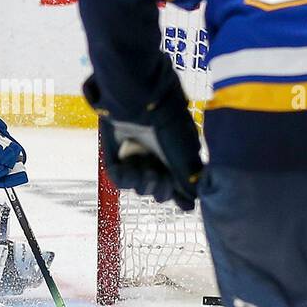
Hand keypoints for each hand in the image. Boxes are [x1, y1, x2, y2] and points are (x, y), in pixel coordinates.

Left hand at [85, 75, 202, 210]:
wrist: (140, 101)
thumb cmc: (168, 124)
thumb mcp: (185, 154)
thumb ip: (189, 180)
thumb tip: (191, 205)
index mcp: (174, 155)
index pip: (176, 185)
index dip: (178, 196)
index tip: (182, 204)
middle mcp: (154, 157)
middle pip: (157, 190)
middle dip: (161, 191)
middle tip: (163, 182)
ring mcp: (135, 157)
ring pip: (139, 187)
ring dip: (144, 184)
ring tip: (148, 173)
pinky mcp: (115, 156)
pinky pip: (119, 179)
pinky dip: (126, 179)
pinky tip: (132, 171)